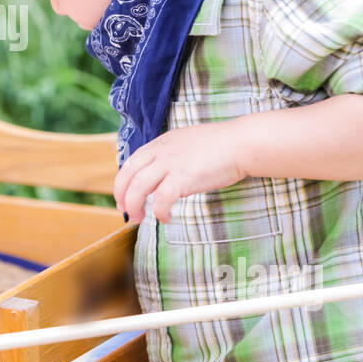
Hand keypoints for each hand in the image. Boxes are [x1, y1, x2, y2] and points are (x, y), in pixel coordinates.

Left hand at [114, 122, 246, 224]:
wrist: (240, 144)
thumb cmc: (220, 145)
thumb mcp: (186, 142)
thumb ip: (171, 154)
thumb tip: (162, 172)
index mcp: (160, 143)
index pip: (131, 162)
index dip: (123, 181)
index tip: (123, 196)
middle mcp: (160, 152)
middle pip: (128, 174)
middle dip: (122, 195)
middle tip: (126, 212)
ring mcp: (170, 164)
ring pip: (138, 187)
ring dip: (135, 206)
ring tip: (139, 219)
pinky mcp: (182, 178)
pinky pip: (161, 200)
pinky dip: (160, 212)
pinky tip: (166, 218)